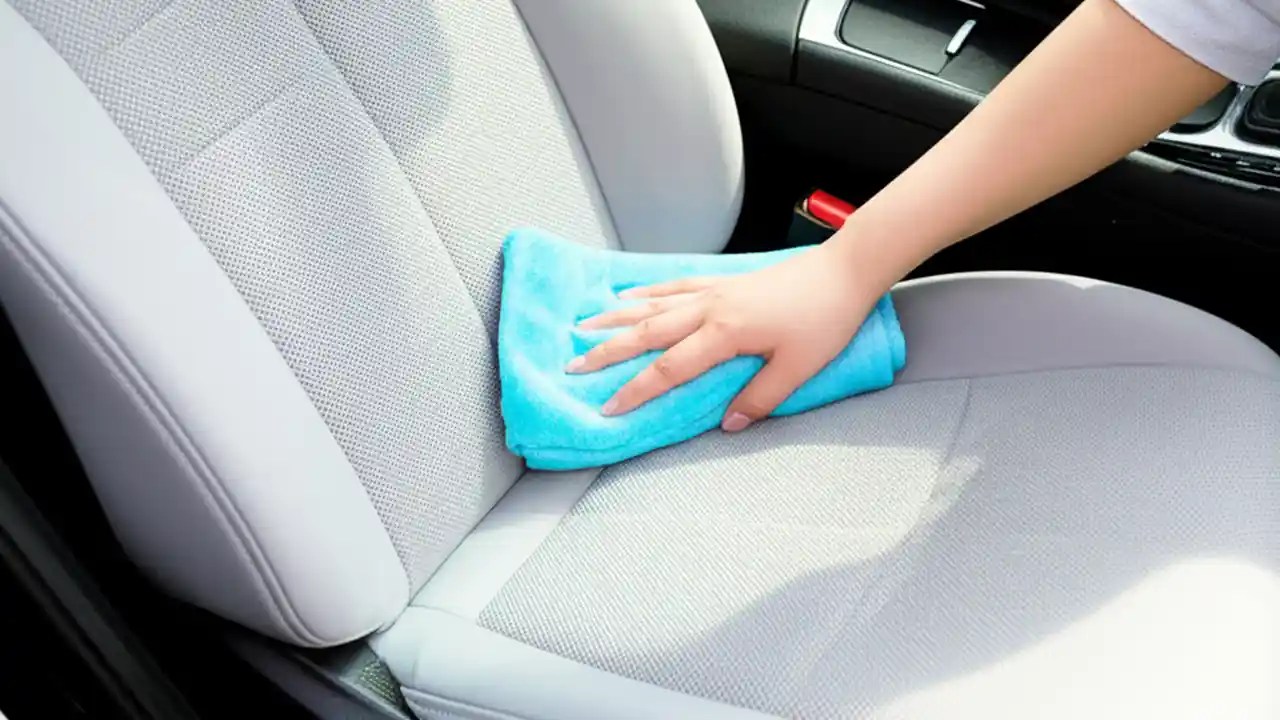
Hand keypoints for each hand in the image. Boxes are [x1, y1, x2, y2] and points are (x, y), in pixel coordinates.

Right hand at [567, 241, 880, 431]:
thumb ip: (760, 398)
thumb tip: (727, 424)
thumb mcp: (799, 368)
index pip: (669, 368)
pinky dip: (647, 292)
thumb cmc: (825, 319)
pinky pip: (673, 286)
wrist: (844, 271)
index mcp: (725, 333)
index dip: (636, 390)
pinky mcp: (722, 282)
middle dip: (606, 352)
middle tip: (572, 366)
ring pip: (652, 306)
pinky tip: (628, 296)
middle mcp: (710, 309)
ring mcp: (713, 291)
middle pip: (646, 333)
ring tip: (582, 328)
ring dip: (615, 318)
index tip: (608, 408)